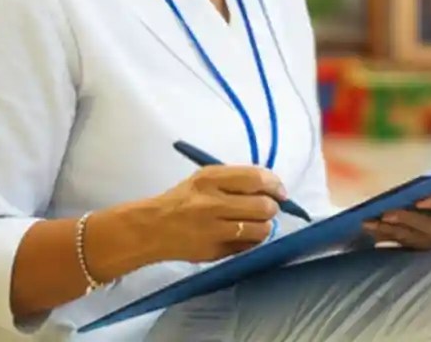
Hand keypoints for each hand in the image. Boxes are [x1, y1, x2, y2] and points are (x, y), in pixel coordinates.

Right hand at [141, 166, 284, 262]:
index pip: (256, 179)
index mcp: (210, 179)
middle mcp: (212, 203)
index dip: (275, 185)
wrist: (151, 229)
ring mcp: (212, 230)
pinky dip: (251, 242)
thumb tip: (271, 188)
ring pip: (260, 230)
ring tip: (255, 225)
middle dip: (271, 208)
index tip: (280, 192)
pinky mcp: (213, 251)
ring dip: (264, 227)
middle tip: (267, 210)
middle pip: (263, 206)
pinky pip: (247, 247)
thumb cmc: (182, 200)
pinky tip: (242, 237)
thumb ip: (235, 180)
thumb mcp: (204, 179)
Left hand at [362, 169, 430, 249]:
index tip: (422, 197)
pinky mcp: (409, 246)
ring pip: (404, 236)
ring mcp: (425, 242)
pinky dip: (379, 235)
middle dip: (405, 220)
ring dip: (386, 229)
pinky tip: (366, 226)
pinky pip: (392, 241)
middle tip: (388, 212)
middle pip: (422, 227)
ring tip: (370, 220)